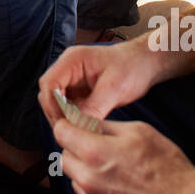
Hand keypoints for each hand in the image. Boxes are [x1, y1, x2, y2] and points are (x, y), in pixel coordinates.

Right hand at [38, 38, 157, 127]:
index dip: (53, 105)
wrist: (146, 63)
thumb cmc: (133, 67)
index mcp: (72, 60)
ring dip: (64, 118)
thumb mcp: (115, 88)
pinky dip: (73, 118)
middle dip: (57, 114)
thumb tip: (79, 128)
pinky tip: (84, 128)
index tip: (66, 123)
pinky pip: (69, 107)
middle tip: (71, 133)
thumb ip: (95, 107)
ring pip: (56, 103)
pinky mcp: (79, 91)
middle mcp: (68, 69)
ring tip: (78, 133)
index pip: (49, 84)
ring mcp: (72, 80)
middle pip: (48, 94)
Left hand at [54, 118, 194, 193]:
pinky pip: (84, 192)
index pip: (60, 132)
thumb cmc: (165, 165)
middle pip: (63, 155)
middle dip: (74, 146)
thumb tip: (86, 122)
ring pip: (73, 175)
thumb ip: (105, 126)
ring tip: (107, 162)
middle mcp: (88, 178)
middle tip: (93, 142)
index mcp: (95, 152)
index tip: (74, 122)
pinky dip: (91, 183)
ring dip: (82, 166)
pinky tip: (112, 178)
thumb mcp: (137, 131)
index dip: (67, 124)